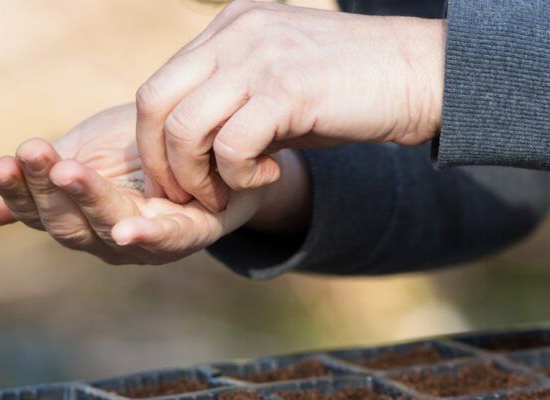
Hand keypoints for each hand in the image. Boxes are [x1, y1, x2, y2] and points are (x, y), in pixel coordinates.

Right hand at [0, 103, 310, 264]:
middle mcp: (107, 238)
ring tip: (67, 171)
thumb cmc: (141, 151)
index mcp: (77, 217)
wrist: (207, 143)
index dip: (17, 192)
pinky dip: (148, 234)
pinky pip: (167, 238)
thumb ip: (43, 178)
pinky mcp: (190, 234)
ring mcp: (147, 243)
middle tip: (30, 153)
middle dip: (46, 189)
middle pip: (67, 223)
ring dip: (87, 201)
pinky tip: (128, 227)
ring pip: (109, 227)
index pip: (35, 210)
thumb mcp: (87, 153)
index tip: (0, 165)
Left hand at [136, 0, 444, 210]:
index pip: (156, 89)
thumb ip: (228, 102)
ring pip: (184, 129)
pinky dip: (239, 177)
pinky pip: (230, 146)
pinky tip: (270, 176)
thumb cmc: (345, 90)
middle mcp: (235, 33)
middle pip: (154, 106)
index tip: (175, 181)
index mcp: (227, 28)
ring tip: (228, 193)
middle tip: (189, 197)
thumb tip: (185, 149)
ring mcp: (259, 56)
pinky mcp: (287, 88)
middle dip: (163, 165)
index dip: (153, 145)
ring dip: (198, 178)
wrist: (420, 74)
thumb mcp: (274, 86)